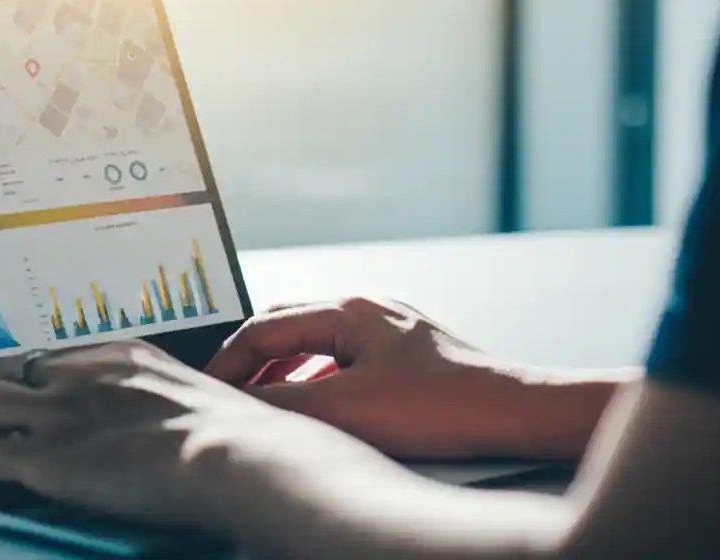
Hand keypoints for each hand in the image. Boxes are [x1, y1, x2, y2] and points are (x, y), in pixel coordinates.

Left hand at [0, 340, 356, 528]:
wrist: (231, 453)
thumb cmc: (233, 433)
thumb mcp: (190, 393)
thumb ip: (161, 398)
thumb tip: (167, 424)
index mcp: (115, 355)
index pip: (51, 358)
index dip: (29, 380)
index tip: (26, 396)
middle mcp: (77, 374)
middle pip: (4, 369)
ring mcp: (57, 414)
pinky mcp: (43, 458)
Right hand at [206, 298, 622, 458]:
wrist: (513, 411)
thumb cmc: (439, 406)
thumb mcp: (346, 409)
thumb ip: (282, 404)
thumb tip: (237, 404)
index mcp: (347, 309)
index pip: (264, 328)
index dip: (228, 362)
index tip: (206, 390)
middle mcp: (368, 307)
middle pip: (288, 325)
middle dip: (251, 359)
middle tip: (225, 391)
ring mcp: (393, 327)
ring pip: (318, 341)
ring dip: (283, 369)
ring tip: (261, 399)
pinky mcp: (412, 351)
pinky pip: (347, 356)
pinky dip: (318, 376)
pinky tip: (318, 403)